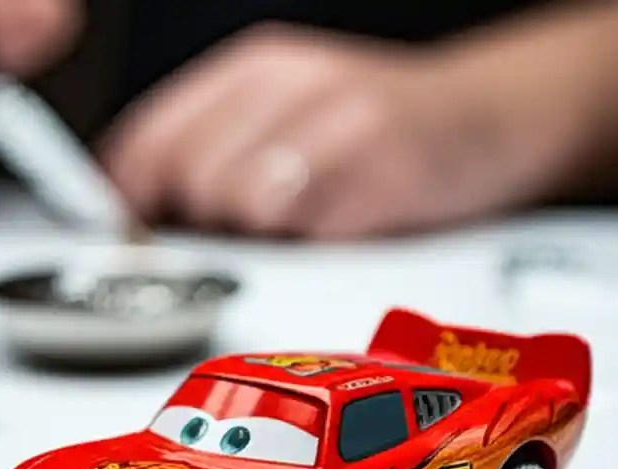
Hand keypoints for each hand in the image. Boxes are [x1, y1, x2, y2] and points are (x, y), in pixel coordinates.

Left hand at [100, 23, 579, 238]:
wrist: (491, 120)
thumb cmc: (379, 134)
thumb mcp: (286, 116)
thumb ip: (213, 151)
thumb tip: (134, 215)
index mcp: (253, 69)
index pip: (147, 139)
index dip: (127, 201)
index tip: (133, 237)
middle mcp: (290, 82)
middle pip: (188, 176)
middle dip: (203, 224)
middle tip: (244, 238)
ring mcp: (338, 117)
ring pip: (238, 201)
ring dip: (258, 239)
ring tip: (299, 231)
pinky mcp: (382, 164)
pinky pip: (305, 228)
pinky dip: (309, 249)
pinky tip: (338, 232)